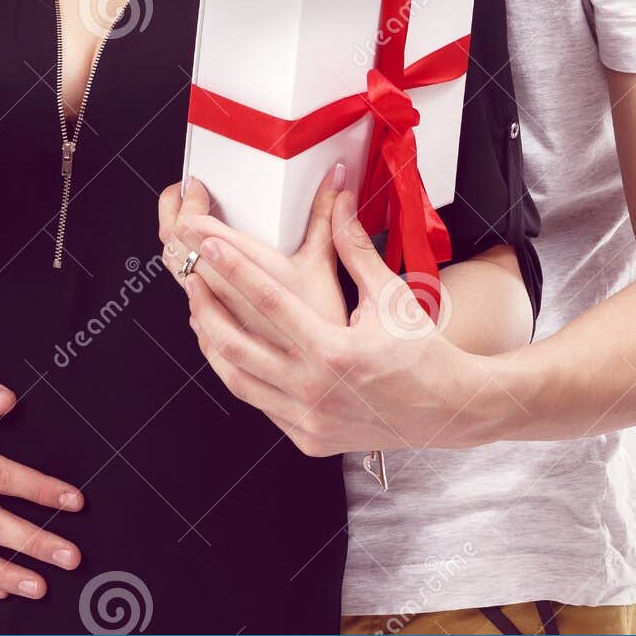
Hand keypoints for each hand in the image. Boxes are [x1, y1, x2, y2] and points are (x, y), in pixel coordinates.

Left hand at [181, 189, 501, 455]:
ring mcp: (307, 420)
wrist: (446, 411)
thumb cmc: (421, 351)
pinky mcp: (307, 438)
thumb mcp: (389, 296)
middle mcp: (313, 390)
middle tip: (189, 273)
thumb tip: (340, 196)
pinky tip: (230, 349)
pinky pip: (259, 403)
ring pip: (237, 378)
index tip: (208, 245)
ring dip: (214, 341)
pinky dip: (239, 373)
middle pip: (236, 344)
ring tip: (198, 309)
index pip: (268, 302)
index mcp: (332, 351)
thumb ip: (355, 247)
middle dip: (207, 305)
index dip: (233, 269)